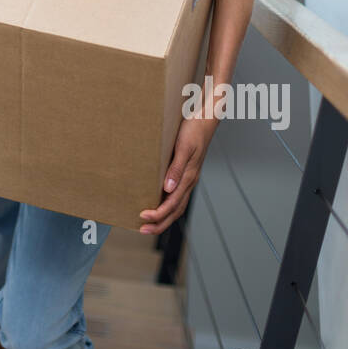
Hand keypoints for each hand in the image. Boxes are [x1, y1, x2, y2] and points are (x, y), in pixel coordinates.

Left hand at [139, 114, 217, 235]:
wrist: (205, 118)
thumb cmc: (194, 130)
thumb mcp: (184, 147)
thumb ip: (176, 168)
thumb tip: (168, 190)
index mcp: (189, 178)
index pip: (172, 204)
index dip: (158, 214)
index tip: (142, 217)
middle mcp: (189, 181)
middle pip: (175, 211)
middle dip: (159, 223)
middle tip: (142, 230)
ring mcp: (188, 178)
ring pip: (177, 205)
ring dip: (163, 217)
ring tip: (147, 223)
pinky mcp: (186, 173)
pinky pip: (177, 195)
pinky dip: (166, 205)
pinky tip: (156, 202)